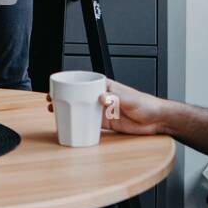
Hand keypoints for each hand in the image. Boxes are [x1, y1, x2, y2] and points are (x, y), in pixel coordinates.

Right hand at [45, 79, 164, 135]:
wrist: (156, 120)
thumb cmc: (147, 104)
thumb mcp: (130, 99)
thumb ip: (116, 98)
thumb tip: (102, 98)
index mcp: (107, 86)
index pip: (84, 82)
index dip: (69, 84)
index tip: (57, 86)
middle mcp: (103, 97)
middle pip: (79, 95)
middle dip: (64, 97)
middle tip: (51, 100)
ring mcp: (103, 110)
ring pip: (81, 109)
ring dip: (69, 111)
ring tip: (55, 112)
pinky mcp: (106, 123)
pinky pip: (89, 122)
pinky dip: (79, 124)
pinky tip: (70, 125)